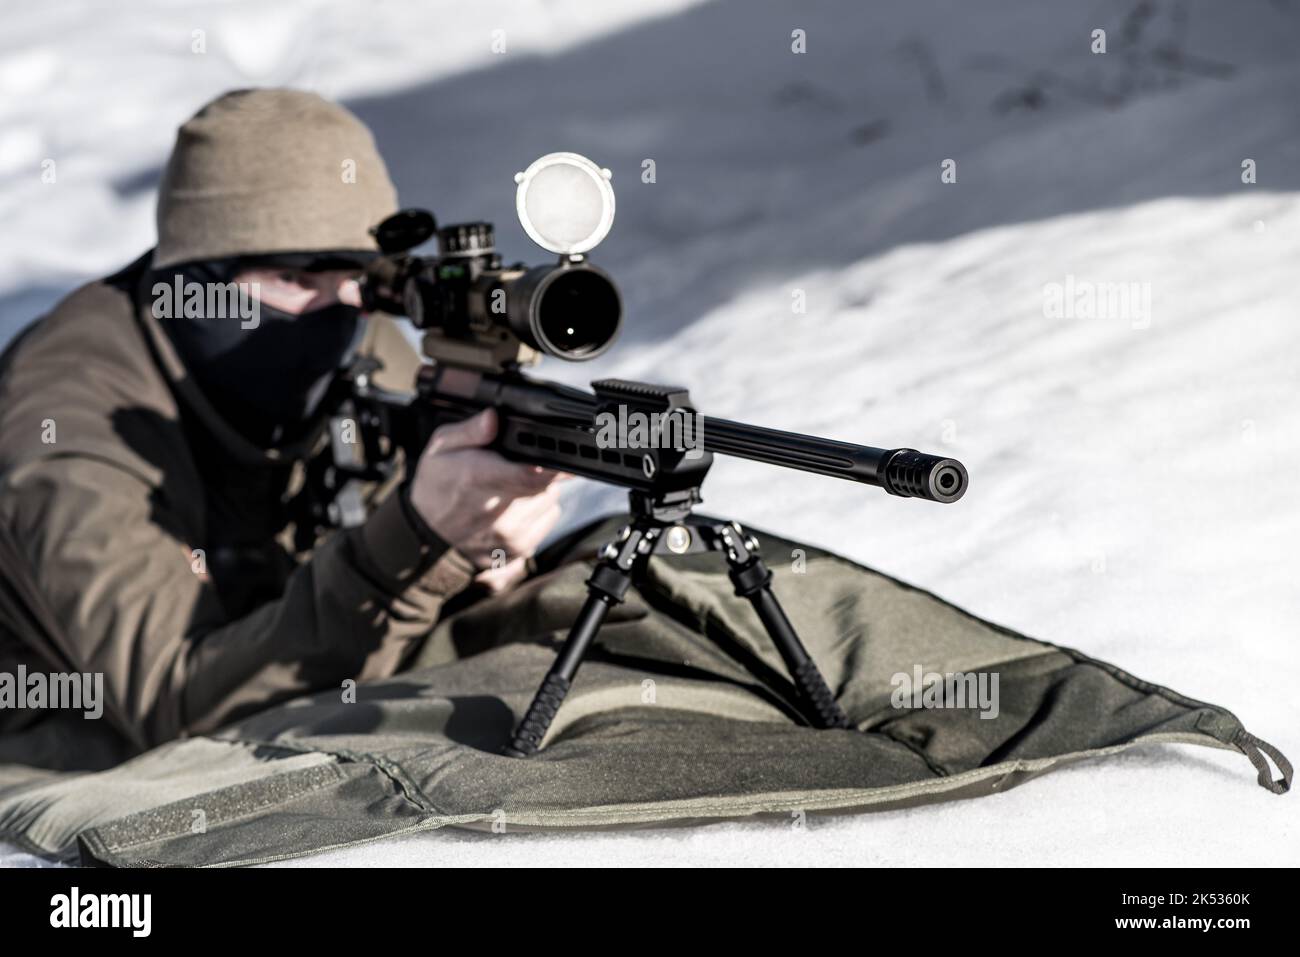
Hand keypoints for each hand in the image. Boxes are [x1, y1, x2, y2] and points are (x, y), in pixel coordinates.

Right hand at [408, 408, 565, 573]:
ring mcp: (509, 535)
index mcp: (478, 479)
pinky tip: (513, 509)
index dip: (551, 464)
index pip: (532, 474)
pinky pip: (546, 520)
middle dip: (542, 471)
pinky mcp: (518, 550)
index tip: (555, 455)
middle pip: (546, 485)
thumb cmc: (436, 486)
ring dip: (539, 492)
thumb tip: (493, 417)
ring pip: (550, 501)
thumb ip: (470, 430)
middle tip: (519, 466)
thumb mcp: (441, 447)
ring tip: (510, 489)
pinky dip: (537, 512)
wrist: (425, 534)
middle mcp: (497, 512)